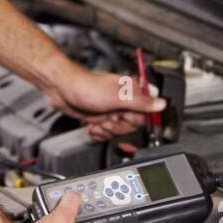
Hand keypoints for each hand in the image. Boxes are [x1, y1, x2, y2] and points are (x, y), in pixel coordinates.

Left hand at [44, 64, 165, 141]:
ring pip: (118, 131)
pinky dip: (97, 133)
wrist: (61, 90)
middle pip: (133, 125)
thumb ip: (141, 102)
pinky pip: (105, 134)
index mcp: (131, 92)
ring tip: (98, 120)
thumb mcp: (117, 97)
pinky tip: (91, 124)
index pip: (147, 112)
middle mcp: (123, 101)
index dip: (137, 119)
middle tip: (109, 117)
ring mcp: (111, 110)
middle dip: (119, 126)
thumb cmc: (86, 88)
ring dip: (106, 130)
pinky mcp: (100, 118)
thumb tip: (161, 104)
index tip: (126, 117)